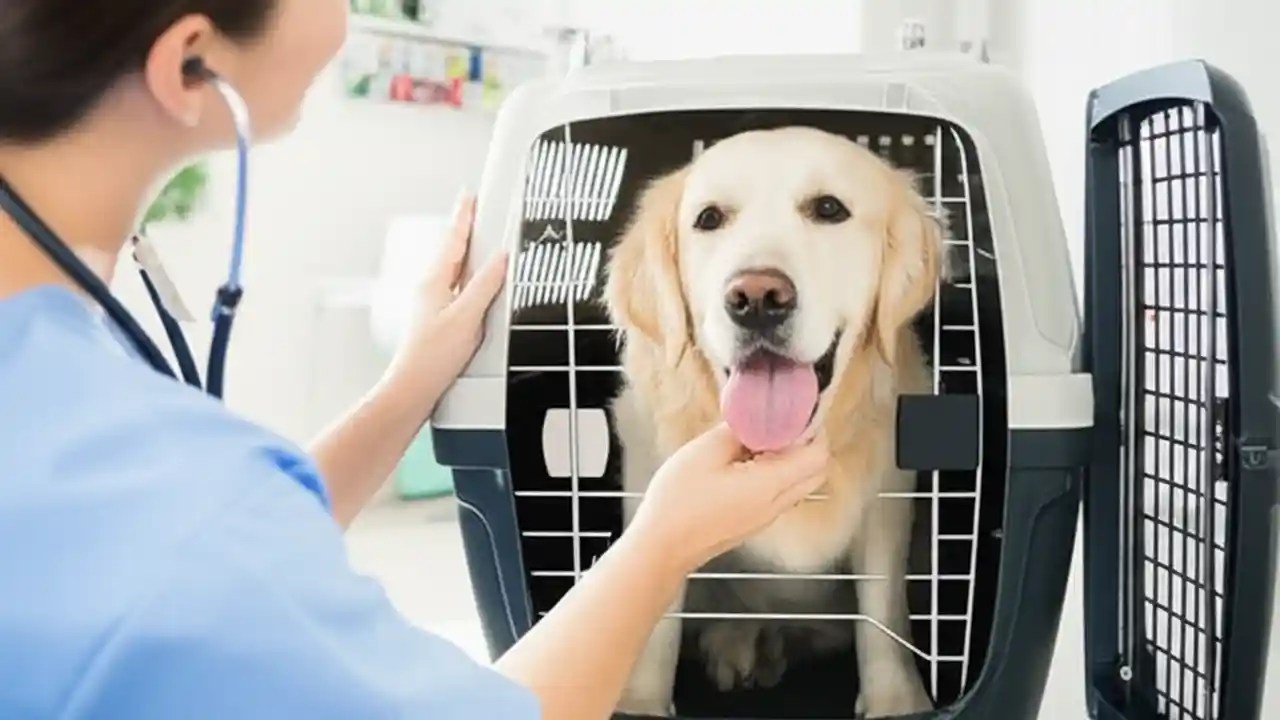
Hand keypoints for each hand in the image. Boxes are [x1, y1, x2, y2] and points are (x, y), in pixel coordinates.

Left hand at [382, 191, 507, 414]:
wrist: (414, 387)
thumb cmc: (433, 356)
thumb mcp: (467, 317)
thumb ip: (484, 285)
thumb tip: (500, 259)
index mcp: (434, 281)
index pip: (453, 240)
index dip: (463, 217)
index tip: (469, 196)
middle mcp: (429, 288)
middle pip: (451, 250)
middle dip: (464, 230)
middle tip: (475, 211)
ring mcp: (431, 303)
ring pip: (452, 269)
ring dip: (465, 252)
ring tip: (477, 239)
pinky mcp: (436, 319)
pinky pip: (454, 287)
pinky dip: (465, 276)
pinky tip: (472, 284)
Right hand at [627, 424, 829, 575]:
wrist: (662, 547)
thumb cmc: (679, 503)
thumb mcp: (704, 452)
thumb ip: (736, 431)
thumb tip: (752, 420)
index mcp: (769, 484)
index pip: (817, 456)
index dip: (814, 430)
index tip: (796, 413)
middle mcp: (775, 504)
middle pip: (815, 471)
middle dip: (806, 444)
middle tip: (781, 424)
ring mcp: (766, 516)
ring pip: (799, 483)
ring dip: (790, 459)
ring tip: (757, 441)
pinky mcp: (753, 521)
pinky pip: (779, 494)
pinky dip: (775, 474)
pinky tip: (744, 463)